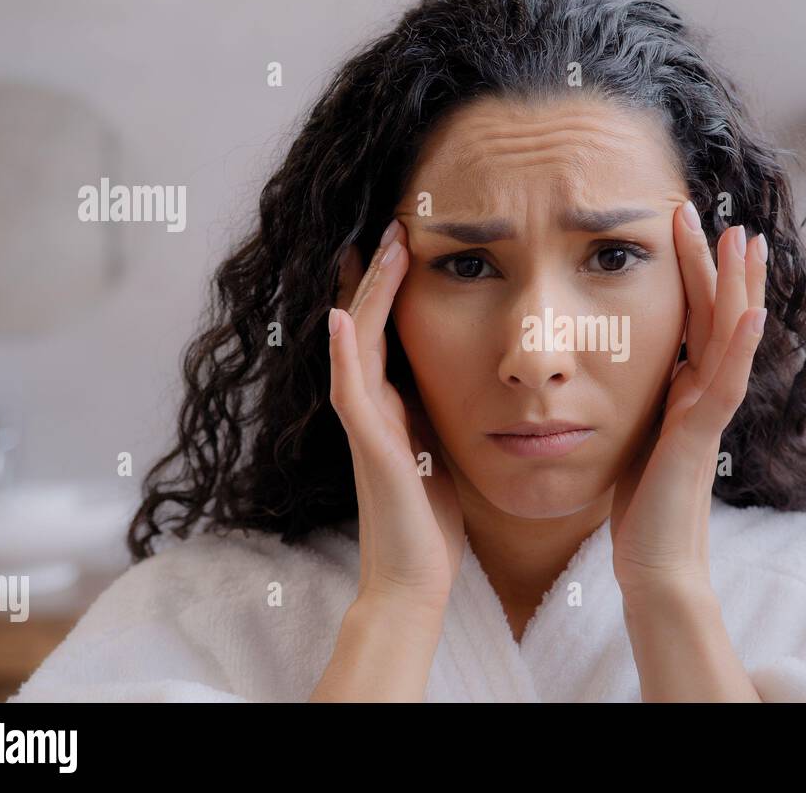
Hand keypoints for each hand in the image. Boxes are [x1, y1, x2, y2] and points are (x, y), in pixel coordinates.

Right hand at [328, 219, 465, 608]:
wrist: (414, 582)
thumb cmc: (432, 522)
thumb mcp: (442, 449)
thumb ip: (438, 411)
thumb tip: (463, 377)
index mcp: (394, 404)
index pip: (391, 330)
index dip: (396, 285)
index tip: (410, 238)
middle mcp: (372, 407)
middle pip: (369, 324)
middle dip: (381, 273)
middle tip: (394, 223)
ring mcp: (366, 426)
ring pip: (358, 344)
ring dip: (369, 293)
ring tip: (379, 245)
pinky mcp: (372, 450)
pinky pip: (352, 392)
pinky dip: (345, 353)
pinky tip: (341, 316)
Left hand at [610, 203, 765, 600]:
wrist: (655, 567)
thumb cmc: (643, 509)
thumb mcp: (641, 438)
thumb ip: (651, 401)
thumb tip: (648, 368)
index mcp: (686, 393)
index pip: (695, 321)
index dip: (696, 276)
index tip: (688, 229)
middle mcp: (703, 397)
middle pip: (718, 319)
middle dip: (720, 267)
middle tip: (728, 217)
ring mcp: (706, 416)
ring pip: (729, 341)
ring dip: (739, 290)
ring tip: (747, 242)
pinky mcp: (699, 439)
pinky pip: (724, 387)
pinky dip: (739, 348)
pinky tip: (750, 313)